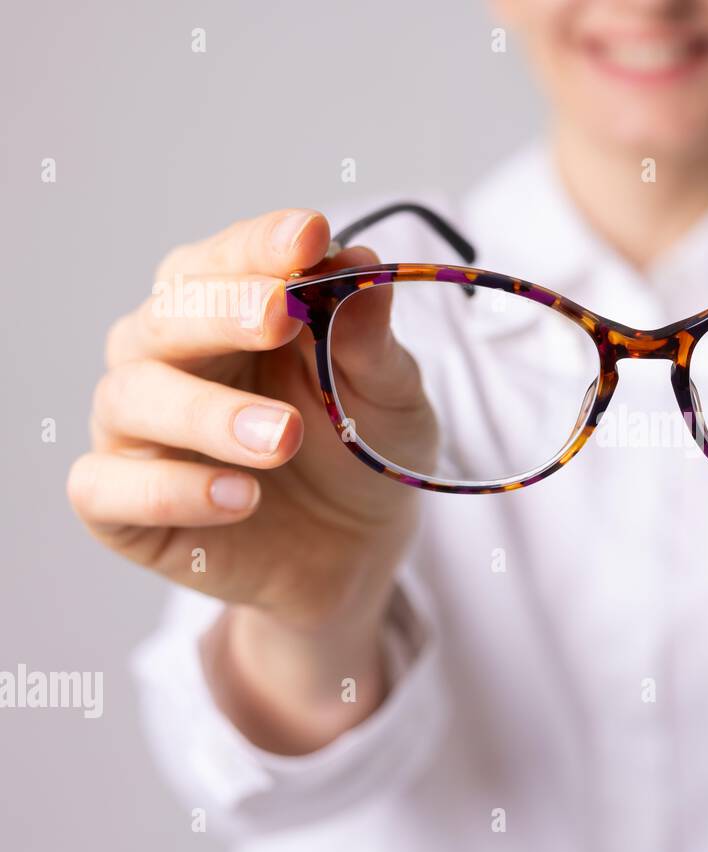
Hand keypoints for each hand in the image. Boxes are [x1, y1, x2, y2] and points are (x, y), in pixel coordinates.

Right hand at [68, 210, 436, 748]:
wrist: (357, 551)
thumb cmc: (362, 453)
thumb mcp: (390, 398)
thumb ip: (371, 340)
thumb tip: (364, 265)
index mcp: (229, 315)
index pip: (225, 261)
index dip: (260, 246)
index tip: (309, 235)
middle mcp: (170, 361)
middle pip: (166, 317)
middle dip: (223, 310)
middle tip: (283, 316)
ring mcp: (140, 432)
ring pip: (132, 397)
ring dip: (208, 412)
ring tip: (283, 438)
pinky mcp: (122, 506)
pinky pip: (108, 488)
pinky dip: (171, 490)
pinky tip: (241, 499)